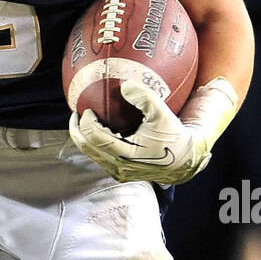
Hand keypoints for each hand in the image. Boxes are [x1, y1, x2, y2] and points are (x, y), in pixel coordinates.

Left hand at [70, 79, 211, 185]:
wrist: (185, 161)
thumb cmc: (174, 137)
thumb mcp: (162, 114)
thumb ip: (144, 97)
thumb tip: (124, 84)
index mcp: (127, 154)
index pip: (96, 138)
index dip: (86, 122)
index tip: (87, 108)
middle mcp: (120, 167)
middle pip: (87, 149)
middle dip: (77, 131)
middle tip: (75, 115)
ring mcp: (120, 173)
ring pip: (92, 155)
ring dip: (84, 139)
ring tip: (83, 122)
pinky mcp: (122, 174)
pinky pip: (101, 159)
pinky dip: (95, 145)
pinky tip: (98, 132)